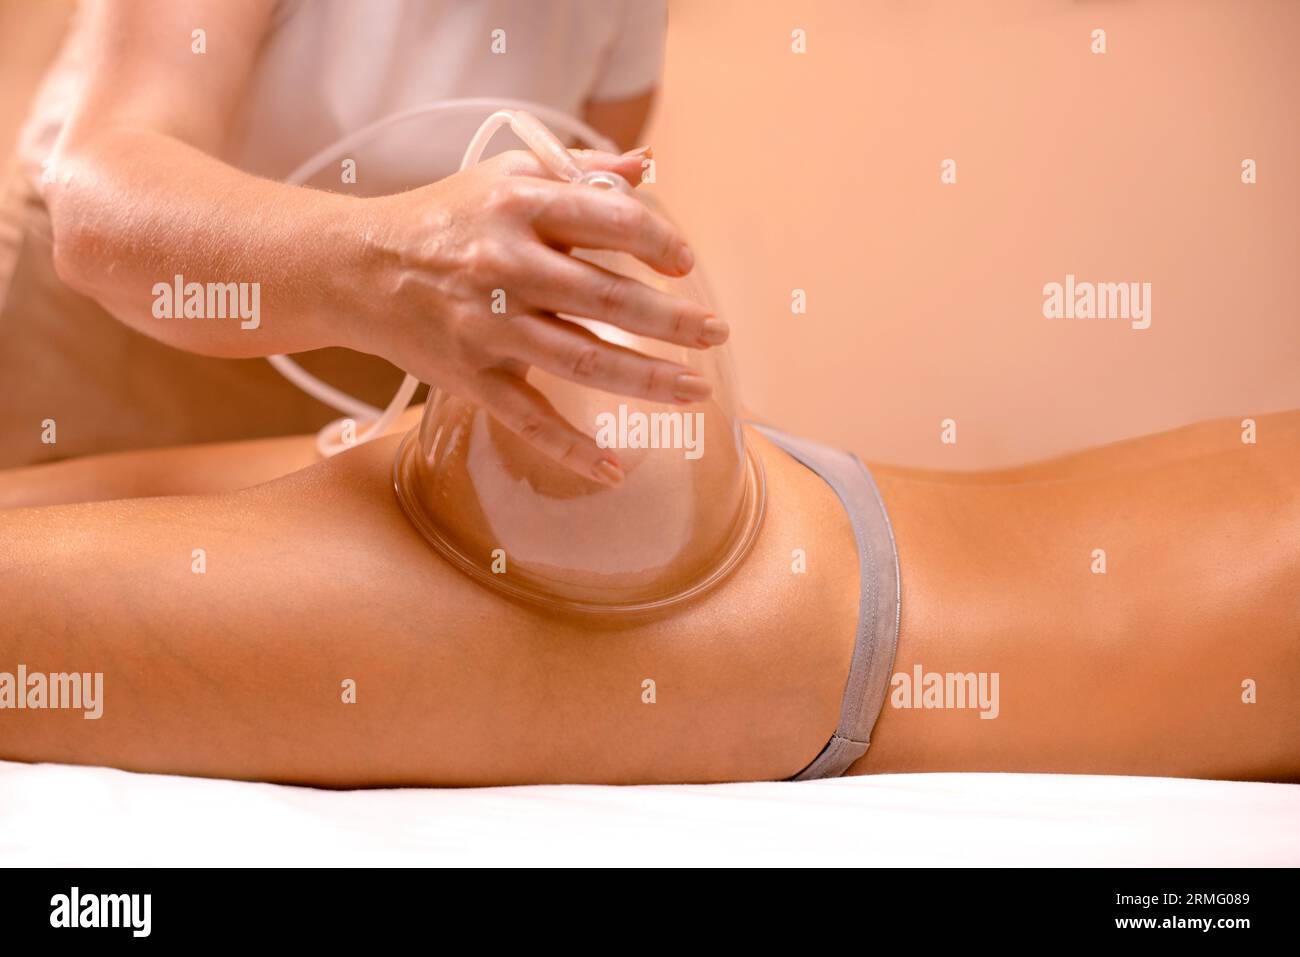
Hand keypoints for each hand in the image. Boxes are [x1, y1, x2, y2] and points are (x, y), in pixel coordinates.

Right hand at [348, 148, 728, 484]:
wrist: (357, 269)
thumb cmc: (444, 218)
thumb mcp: (506, 178)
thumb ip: (579, 174)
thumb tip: (647, 166)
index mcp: (518, 207)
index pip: (609, 220)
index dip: (658, 241)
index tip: (683, 264)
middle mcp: (505, 267)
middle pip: (608, 299)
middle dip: (673, 320)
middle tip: (716, 333)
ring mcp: (488, 328)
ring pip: (583, 360)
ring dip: (646, 380)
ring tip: (695, 391)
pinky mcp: (470, 377)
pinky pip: (528, 420)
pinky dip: (570, 449)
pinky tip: (612, 469)